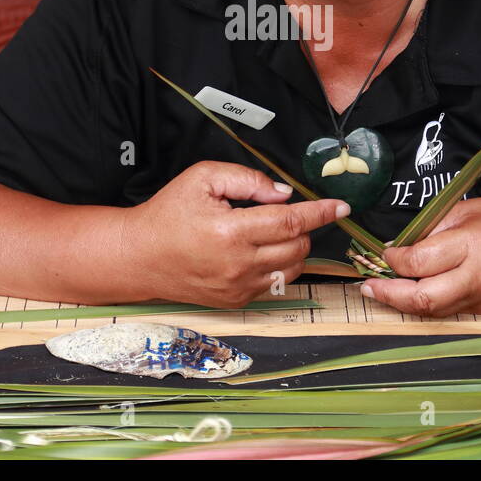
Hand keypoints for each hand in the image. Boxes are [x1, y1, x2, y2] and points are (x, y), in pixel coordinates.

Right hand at [123, 161, 349, 308]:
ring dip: (296, 248)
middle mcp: (239, 265)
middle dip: (305, 227)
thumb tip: (283, 194)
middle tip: (289, 213)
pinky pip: (276, 284)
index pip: (291, 222)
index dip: (320, 212)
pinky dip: (279, 266)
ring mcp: (239, 288)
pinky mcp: (236, 301)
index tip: (341, 206)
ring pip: (293, 268)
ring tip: (273, 232)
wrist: (139, 256)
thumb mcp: (203, 179)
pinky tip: (260, 251)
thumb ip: (247, 180)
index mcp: (231, 232)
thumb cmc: (168, 214)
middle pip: (298, 246)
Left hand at [360, 197, 480, 316]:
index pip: (419, 261)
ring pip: (433, 311)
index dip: (394, 259)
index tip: (384, 251)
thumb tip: (401, 245)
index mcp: (473, 244)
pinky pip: (450, 312)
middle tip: (368, 286)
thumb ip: (434, 229)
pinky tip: (412, 295)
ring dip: (402, 304)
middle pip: (421, 298)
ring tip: (381, 292)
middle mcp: (477, 276)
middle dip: (388, 293)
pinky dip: (427, 306)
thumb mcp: (471, 210)